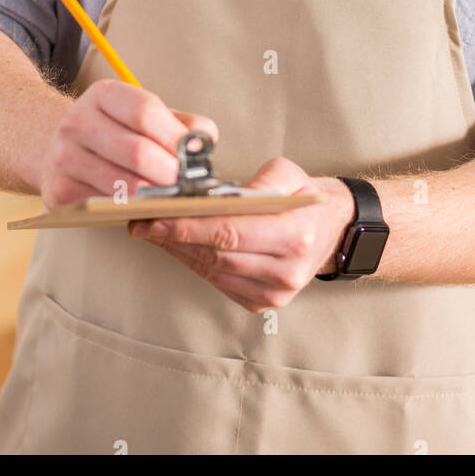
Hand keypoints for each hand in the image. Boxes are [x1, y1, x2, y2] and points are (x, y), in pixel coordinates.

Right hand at [39, 78, 218, 210]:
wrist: (58, 147)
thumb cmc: (115, 131)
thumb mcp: (143, 114)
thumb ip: (180, 123)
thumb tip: (206, 139)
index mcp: (102, 95)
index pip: (145, 111)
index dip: (176, 136)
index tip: (193, 153)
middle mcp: (77, 122)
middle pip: (138, 152)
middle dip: (171, 172)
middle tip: (185, 183)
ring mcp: (64, 158)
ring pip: (124, 185)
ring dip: (156, 196)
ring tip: (171, 197)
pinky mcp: (59, 192)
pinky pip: (107, 207)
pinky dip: (133, 211)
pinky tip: (145, 207)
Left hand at [130, 158, 355, 312]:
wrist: (332, 230)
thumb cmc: (304, 197)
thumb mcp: (287, 173)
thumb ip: (256, 181)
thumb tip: (214, 196)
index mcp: (295, 234)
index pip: (231, 233)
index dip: (189, 227)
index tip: (156, 218)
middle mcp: (286, 271)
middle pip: (217, 255)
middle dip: (174, 237)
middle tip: (142, 221)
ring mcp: (275, 293)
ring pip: (213, 271)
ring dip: (179, 251)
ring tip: (152, 231)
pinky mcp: (263, 302)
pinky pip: (219, 282)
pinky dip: (195, 262)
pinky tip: (178, 246)